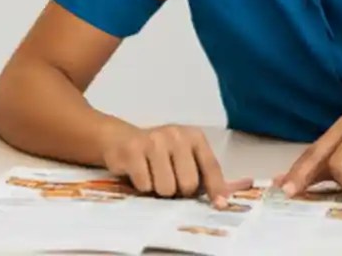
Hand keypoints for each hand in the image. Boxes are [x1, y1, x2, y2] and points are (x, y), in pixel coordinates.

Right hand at [100, 124, 250, 206]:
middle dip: (179, 191)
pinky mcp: (133, 150)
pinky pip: (145, 185)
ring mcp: (154, 141)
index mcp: (194, 137)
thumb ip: (202, 173)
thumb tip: (222, 200)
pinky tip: (138, 174)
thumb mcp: (183, 156)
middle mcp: (176, 135)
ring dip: (158, 190)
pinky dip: (141, 187)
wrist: (120, 139)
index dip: (216, 188)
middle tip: (169, 182)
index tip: (220, 205)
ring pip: (166, 188)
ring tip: (153, 177)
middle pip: (188, 184)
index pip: (210, 166)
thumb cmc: (159, 154)